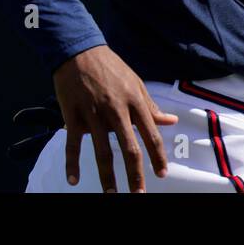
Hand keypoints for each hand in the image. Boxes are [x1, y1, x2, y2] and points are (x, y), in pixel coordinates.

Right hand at [52, 45, 178, 192]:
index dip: (158, 157)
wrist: (80, 50)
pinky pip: (73, 143)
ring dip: (107, 176)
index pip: (151, 135)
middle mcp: (117, 109)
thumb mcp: (136, 83)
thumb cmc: (111, 68)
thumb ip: (151, 106)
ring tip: (112, 194)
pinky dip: (72, 163)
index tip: (162, 174)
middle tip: (138, 194)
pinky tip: (73, 180)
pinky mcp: (73, 114)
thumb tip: (171, 121)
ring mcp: (94, 113)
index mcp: (135, 101)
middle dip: (135, 175)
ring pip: (102, 150)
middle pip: (129, 148)